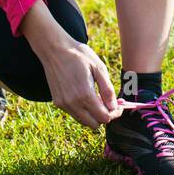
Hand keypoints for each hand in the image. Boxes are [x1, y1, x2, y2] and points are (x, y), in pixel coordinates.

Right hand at [21, 2, 121, 129]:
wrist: (55, 49)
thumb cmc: (79, 55)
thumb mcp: (98, 68)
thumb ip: (107, 90)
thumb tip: (114, 107)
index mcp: (85, 95)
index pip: (104, 118)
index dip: (114, 114)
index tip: (119, 107)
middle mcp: (73, 103)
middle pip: (94, 124)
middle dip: (104, 117)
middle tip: (109, 104)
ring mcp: (64, 104)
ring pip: (83, 121)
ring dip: (92, 115)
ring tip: (97, 99)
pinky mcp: (57, 102)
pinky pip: (74, 114)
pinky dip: (82, 110)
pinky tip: (84, 96)